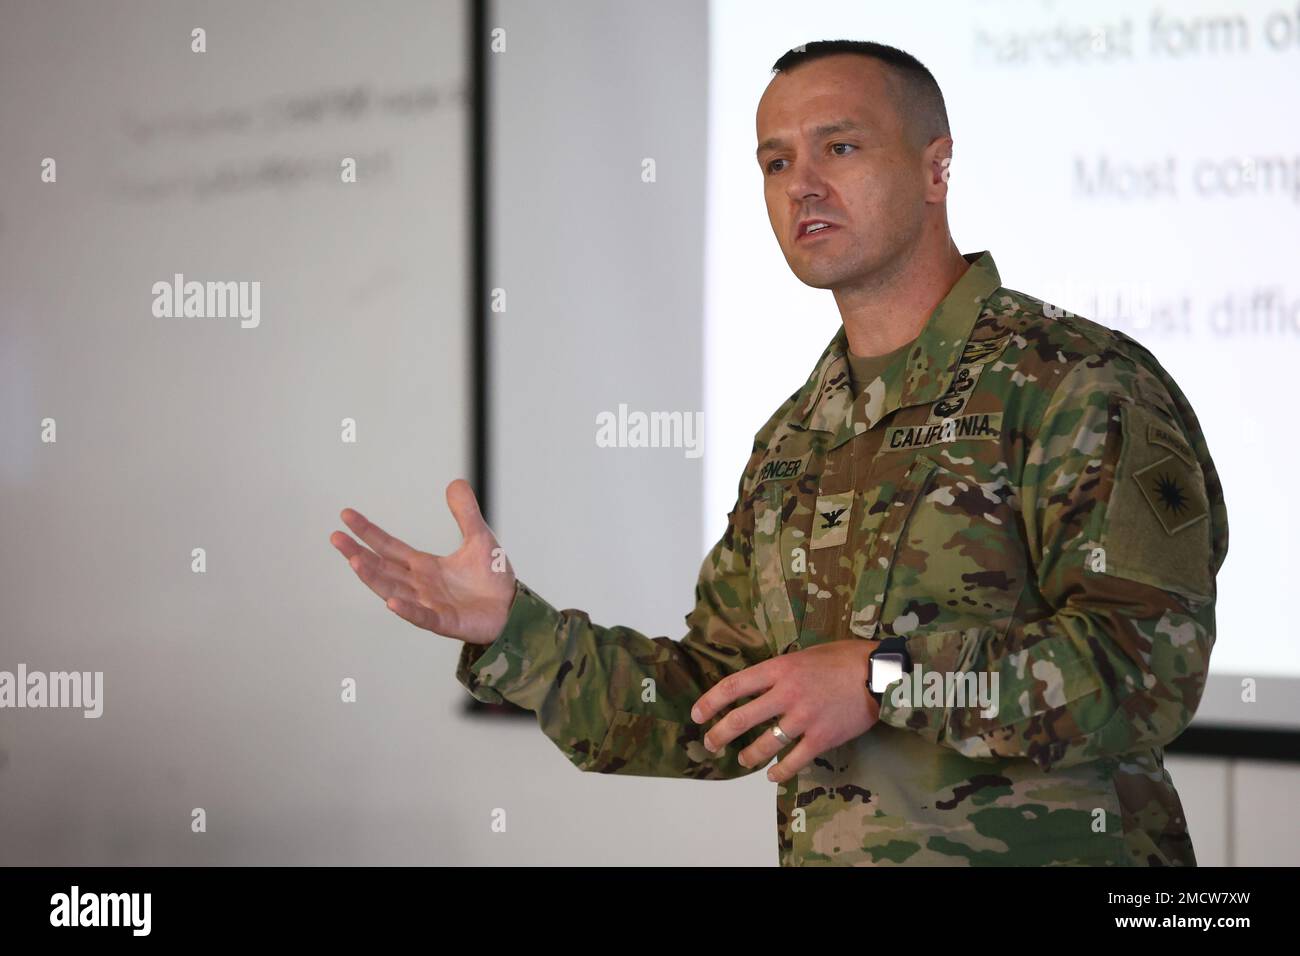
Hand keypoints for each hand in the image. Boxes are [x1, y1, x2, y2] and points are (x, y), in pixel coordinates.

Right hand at [329, 479, 514, 644]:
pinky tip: (391, 602)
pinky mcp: (445, 622)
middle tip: (335, 537)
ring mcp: (429, 605)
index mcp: (424, 566)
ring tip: (354, 560)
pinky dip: (407, 610)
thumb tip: (455, 482)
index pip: (389, 546)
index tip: (346, 515)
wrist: (513, 609)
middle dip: (359, 552)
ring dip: (374, 577)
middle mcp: (420, 585)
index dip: (368, 532)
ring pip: (394, 590)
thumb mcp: (479, 538)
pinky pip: (422, 616)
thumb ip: (465, 513)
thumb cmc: (492, 578)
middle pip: (383, 567)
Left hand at [690, 640, 880, 782]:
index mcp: (780, 669)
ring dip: (748, 756)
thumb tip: (761, 687)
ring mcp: (804, 718)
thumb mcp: (805, 654)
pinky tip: (773, 775)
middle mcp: (786, 694)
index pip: (734, 686)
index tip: (697, 714)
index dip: (710, 702)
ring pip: (765, 744)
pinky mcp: (822, 738)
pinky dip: (780, 772)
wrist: (880, 673)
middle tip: (709, 743)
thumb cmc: (844, 658)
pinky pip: (794, 761)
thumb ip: (781, 672)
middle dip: (719, 734)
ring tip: (742, 760)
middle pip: (741, 718)